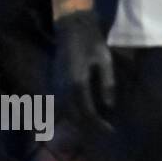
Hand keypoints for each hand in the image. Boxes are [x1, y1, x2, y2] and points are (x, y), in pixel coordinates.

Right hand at [53, 10, 114, 132]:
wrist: (71, 29)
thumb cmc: (91, 42)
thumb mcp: (105, 60)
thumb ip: (107, 83)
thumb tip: (109, 106)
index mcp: (77, 84)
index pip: (86, 112)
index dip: (98, 124)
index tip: (109, 130)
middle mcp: (62, 88)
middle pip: (72, 117)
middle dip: (87, 128)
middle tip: (102, 131)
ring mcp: (54, 86)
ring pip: (61, 113)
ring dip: (74, 123)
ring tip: (89, 128)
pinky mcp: (52, 83)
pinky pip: (56, 105)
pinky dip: (64, 114)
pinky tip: (74, 117)